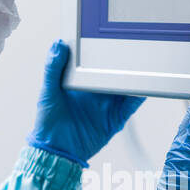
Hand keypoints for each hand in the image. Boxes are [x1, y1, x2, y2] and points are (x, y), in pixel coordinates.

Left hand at [26, 40, 143, 165]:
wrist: (57, 150)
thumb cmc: (48, 122)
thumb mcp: (48, 91)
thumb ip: (53, 68)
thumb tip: (57, 46)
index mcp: (82, 82)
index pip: (96, 63)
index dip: (103, 52)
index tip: (110, 39)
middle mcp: (97, 92)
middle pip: (115, 73)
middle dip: (124, 63)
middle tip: (130, 51)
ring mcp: (108, 105)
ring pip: (126, 87)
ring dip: (134, 78)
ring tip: (140, 68)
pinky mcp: (116, 119)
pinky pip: (131, 105)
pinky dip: (138, 97)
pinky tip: (141, 90)